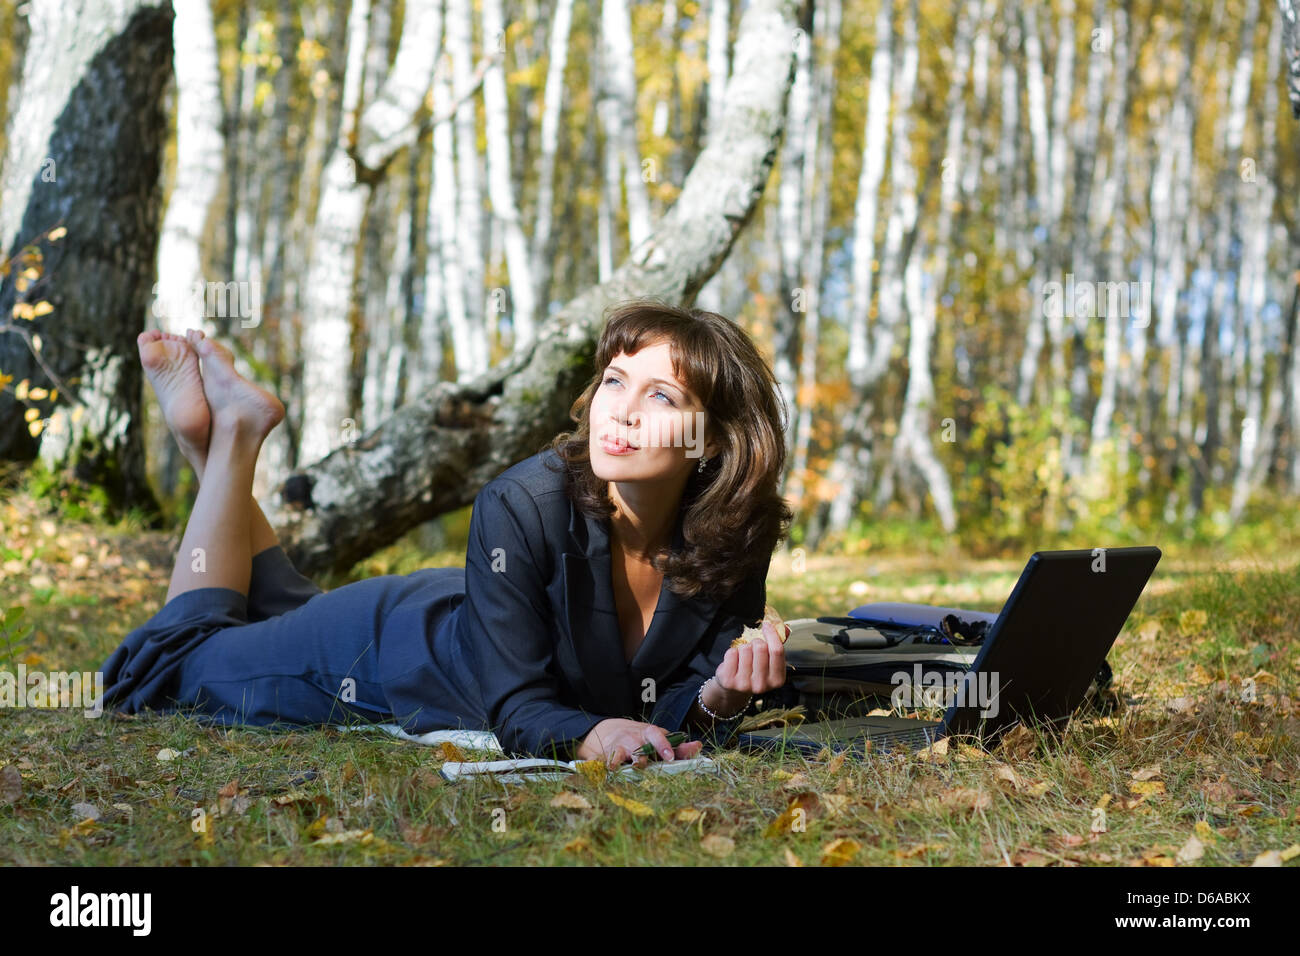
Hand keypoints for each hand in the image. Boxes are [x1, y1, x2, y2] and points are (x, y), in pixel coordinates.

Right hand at [574, 718, 704, 769]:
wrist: (610, 731)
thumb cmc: (642, 741)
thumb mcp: (658, 741)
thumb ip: (679, 747)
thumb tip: (698, 746)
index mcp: (652, 733)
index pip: (661, 737)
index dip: (665, 746)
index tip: (670, 757)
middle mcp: (638, 737)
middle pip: (645, 742)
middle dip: (651, 751)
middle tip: (653, 761)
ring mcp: (624, 744)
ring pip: (630, 752)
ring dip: (634, 761)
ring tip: (637, 767)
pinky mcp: (611, 753)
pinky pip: (610, 760)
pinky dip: (610, 765)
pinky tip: (610, 770)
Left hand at [716, 619, 789, 695]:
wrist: (735, 690)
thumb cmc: (755, 670)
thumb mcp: (769, 661)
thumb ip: (778, 644)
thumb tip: (784, 627)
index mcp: (777, 679)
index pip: (777, 650)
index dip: (772, 634)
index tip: (767, 625)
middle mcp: (763, 685)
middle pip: (760, 647)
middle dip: (756, 642)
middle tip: (754, 647)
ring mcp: (745, 684)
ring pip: (745, 649)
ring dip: (743, 647)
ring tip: (744, 657)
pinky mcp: (729, 681)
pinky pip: (731, 653)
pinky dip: (732, 652)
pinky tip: (735, 661)